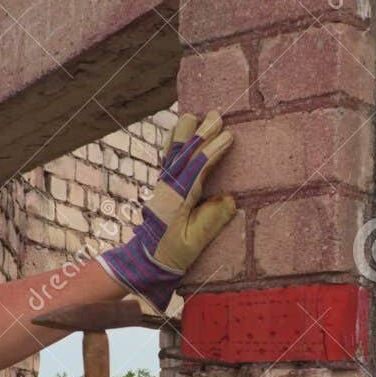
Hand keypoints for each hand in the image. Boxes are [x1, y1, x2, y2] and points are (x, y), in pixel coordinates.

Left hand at [95, 111, 235, 310]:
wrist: (145, 261)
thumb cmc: (172, 254)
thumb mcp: (194, 243)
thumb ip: (211, 220)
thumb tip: (230, 198)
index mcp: (177, 200)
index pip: (197, 169)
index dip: (212, 151)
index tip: (228, 136)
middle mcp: (167, 188)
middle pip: (184, 154)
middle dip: (200, 134)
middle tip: (216, 115)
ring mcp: (162, 186)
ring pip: (173, 153)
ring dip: (185, 133)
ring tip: (195, 115)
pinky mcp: (162, 187)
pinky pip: (169, 159)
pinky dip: (175, 142)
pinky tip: (180, 132)